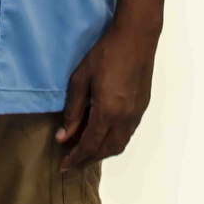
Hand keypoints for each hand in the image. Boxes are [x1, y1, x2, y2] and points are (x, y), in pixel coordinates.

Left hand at [55, 21, 158, 171]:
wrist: (135, 38)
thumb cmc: (105, 54)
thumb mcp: (81, 78)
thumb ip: (73, 109)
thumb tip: (64, 136)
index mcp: (108, 113)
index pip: (90, 145)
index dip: (76, 158)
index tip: (62, 166)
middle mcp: (125, 120)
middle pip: (106, 150)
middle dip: (88, 159)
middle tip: (71, 161)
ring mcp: (136, 115)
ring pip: (118, 145)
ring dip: (101, 152)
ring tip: (83, 149)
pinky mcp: (141, 108)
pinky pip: (126, 134)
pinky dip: (112, 141)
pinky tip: (101, 134)